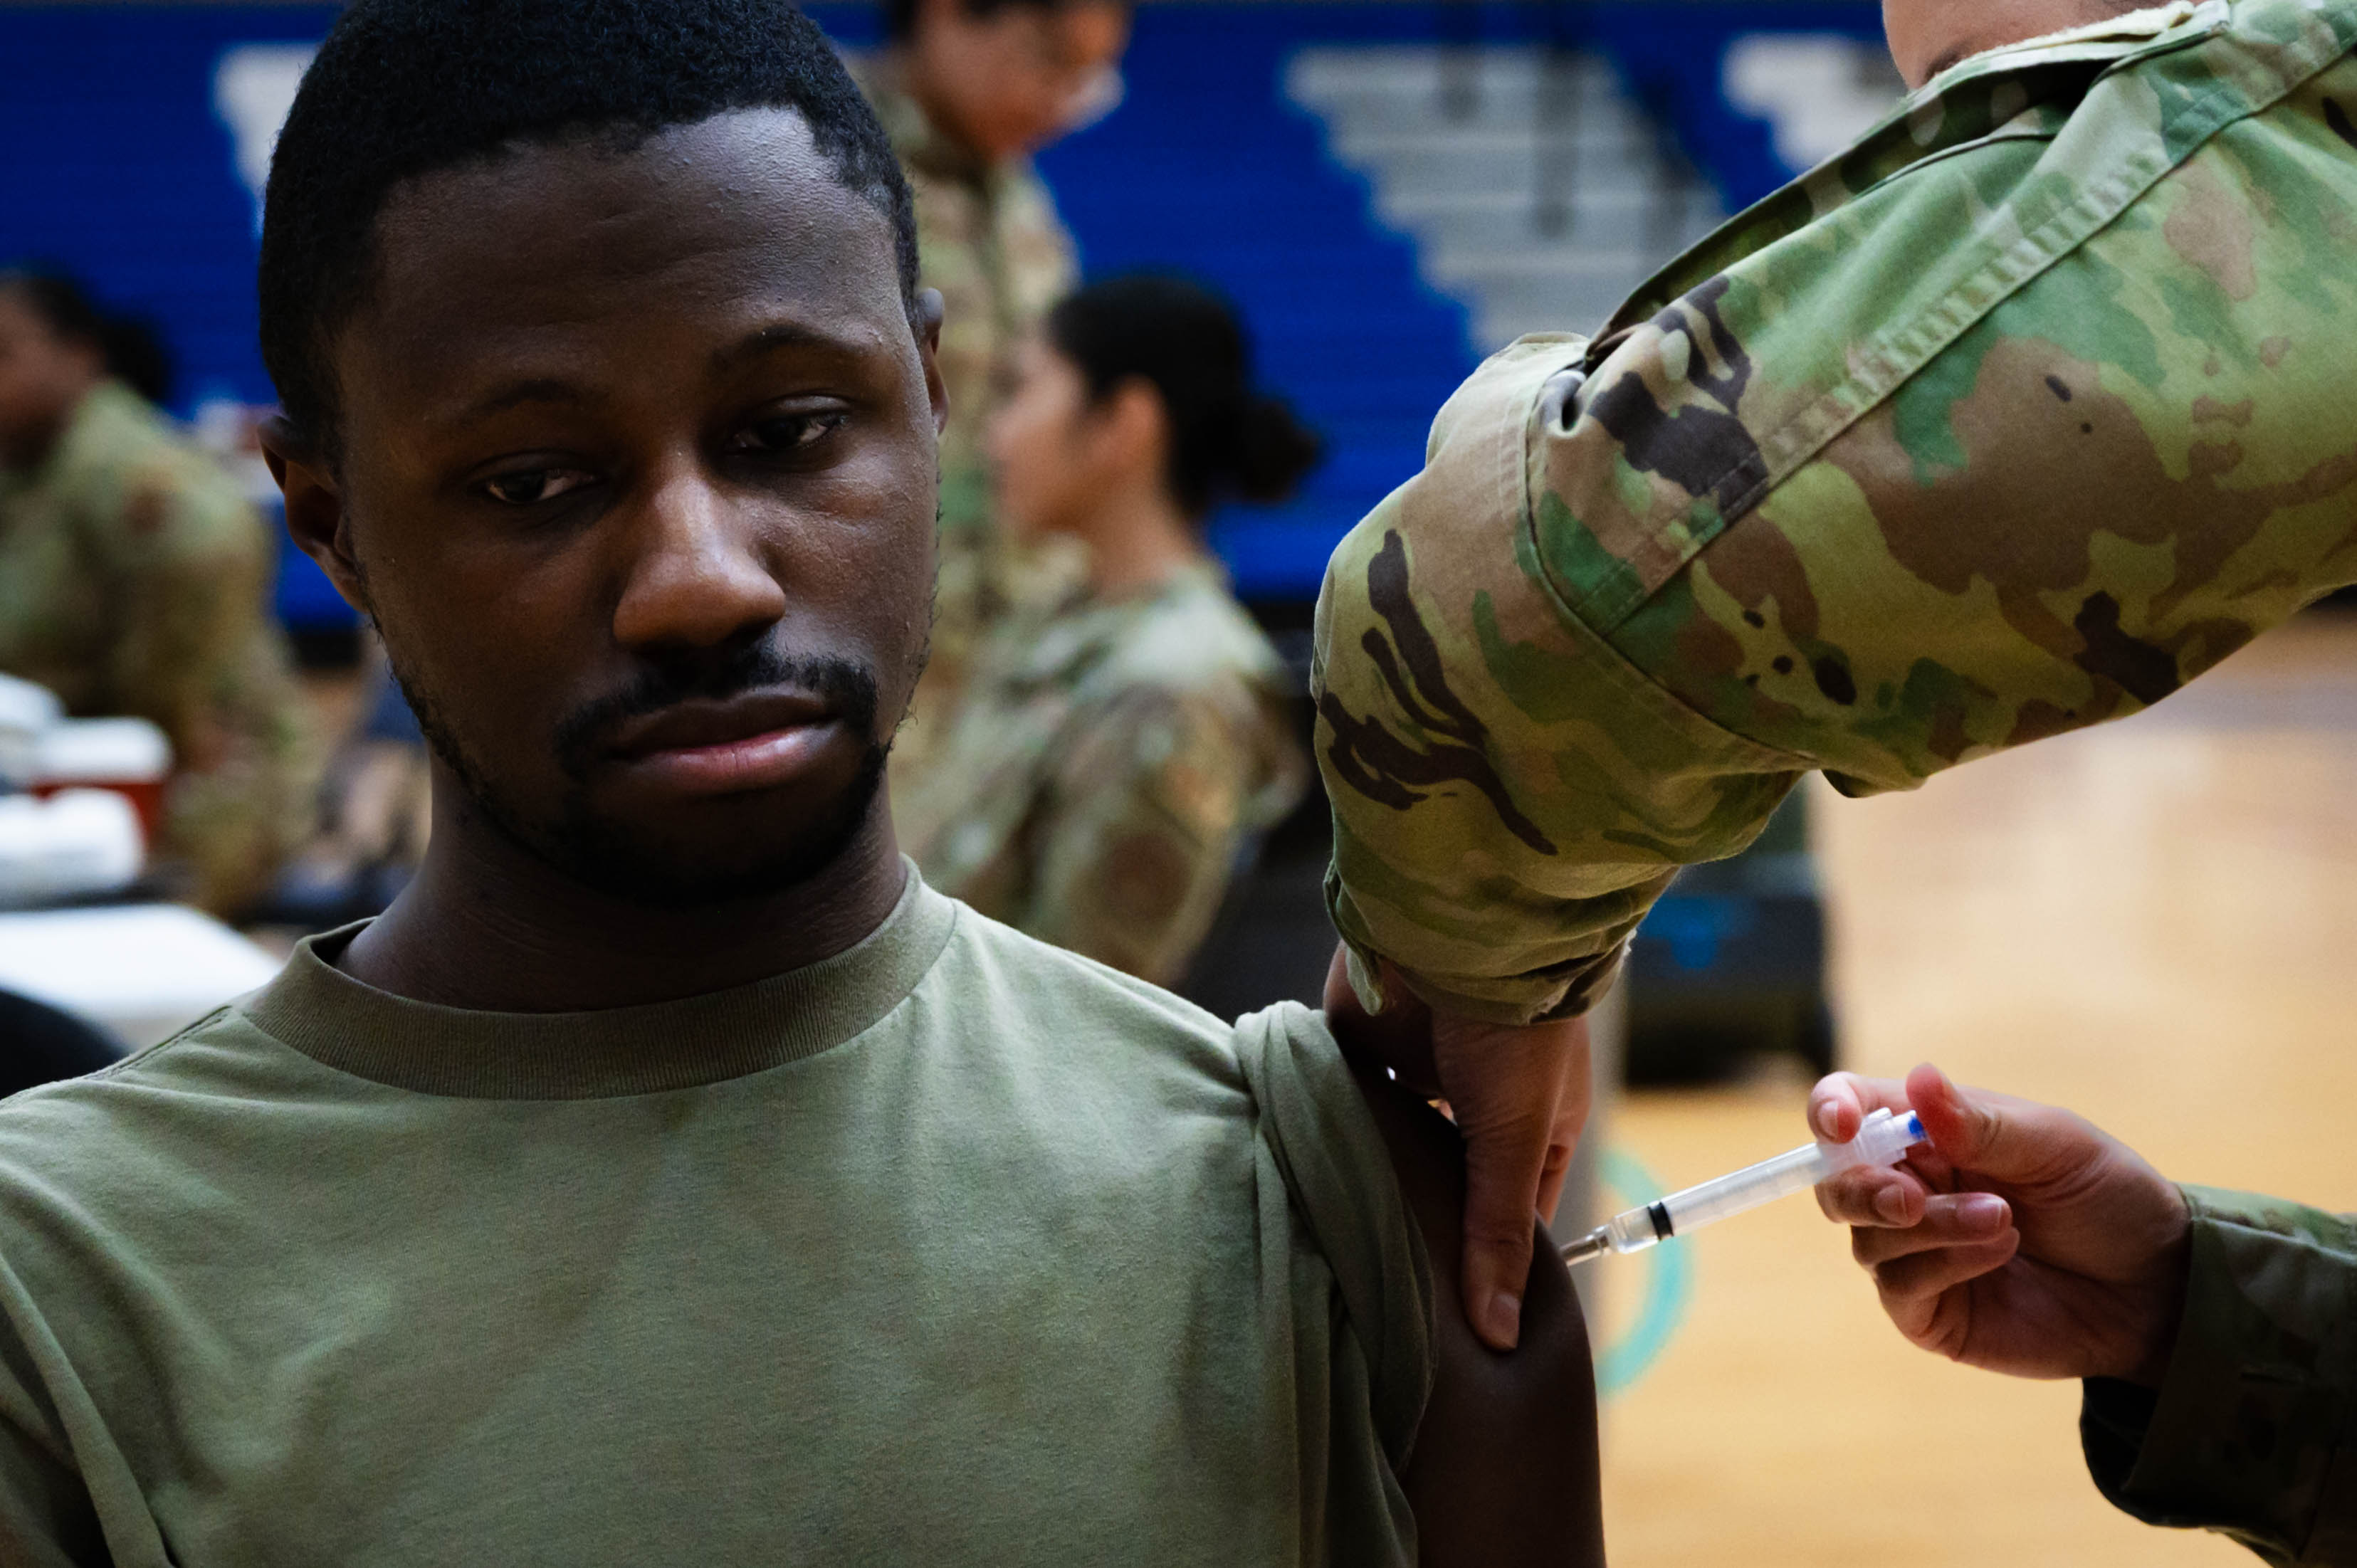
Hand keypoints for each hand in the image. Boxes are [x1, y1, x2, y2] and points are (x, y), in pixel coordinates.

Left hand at [1324, 946, 1590, 1352]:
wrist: (1460, 930)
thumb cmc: (1514, 1034)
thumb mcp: (1513, 1142)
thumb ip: (1495, 1233)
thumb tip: (1498, 1336)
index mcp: (1535, 1127)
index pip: (1512, 1213)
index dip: (1489, 1261)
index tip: (1455, 1325)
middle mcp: (1477, 1103)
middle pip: (1444, 1183)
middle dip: (1419, 1225)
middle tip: (1381, 1300)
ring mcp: (1416, 1072)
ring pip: (1388, 1144)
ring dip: (1369, 1176)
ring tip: (1333, 1249)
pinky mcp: (1361, 1045)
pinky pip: (1341, 1099)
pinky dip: (1328, 1128)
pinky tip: (1302, 1178)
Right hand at [1811, 1063, 2192, 1385]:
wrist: (2159, 1287)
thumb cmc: (2107, 1197)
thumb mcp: (2054, 1145)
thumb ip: (1978, 1122)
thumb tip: (1916, 1079)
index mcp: (1927, 1135)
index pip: (1849, 1111)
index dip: (1830, 1110)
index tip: (1842, 1126)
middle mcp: (1910, 1191)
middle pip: (1837, 1183)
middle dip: (1863, 1188)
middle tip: (1912, 1199)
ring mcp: (1915, 1255)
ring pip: (1868, 1238)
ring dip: (1931, 1227)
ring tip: (2004, 1223)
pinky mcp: (1930, 1311)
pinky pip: (1899, 1287)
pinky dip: (1942, 1265)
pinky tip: (1998, 1252)